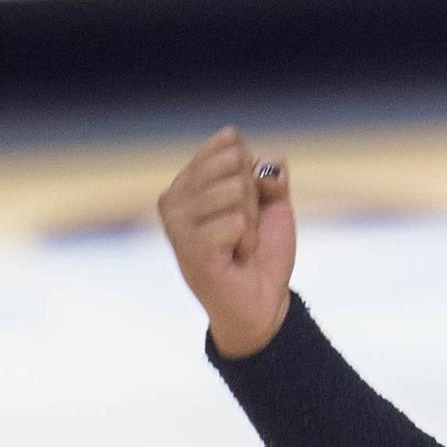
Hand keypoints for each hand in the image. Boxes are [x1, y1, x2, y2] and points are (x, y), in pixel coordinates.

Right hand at [156, 126, 294, 357]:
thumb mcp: (272, 203)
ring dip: (251, 222)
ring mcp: (176, 222)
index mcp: (188, 181)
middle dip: (254, 199)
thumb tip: (262, 161)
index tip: (250, 205)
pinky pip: (236, 221)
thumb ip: (270, 173)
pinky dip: (248, 241)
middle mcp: (173, 198)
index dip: (256, 175)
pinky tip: (234, 257)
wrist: (263, 301)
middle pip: (235, 165)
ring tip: (239, 244)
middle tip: (244, 229)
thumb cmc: (261, 252)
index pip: (229, 145)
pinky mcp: (188, 246)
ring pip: (236, 190)